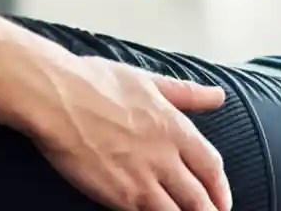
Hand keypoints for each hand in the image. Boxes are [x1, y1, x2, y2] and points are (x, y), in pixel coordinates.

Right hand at [32, 56, 230, 210]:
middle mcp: (164, 157)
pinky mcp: (117, 196)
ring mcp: (141, 179)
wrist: (58, 99)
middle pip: (197, 196)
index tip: (223, 199)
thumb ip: (188, 94)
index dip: (220, 187)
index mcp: (176, 128)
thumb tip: (218, 96)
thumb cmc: (99, 83)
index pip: (211, 165)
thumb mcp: (151, 82)